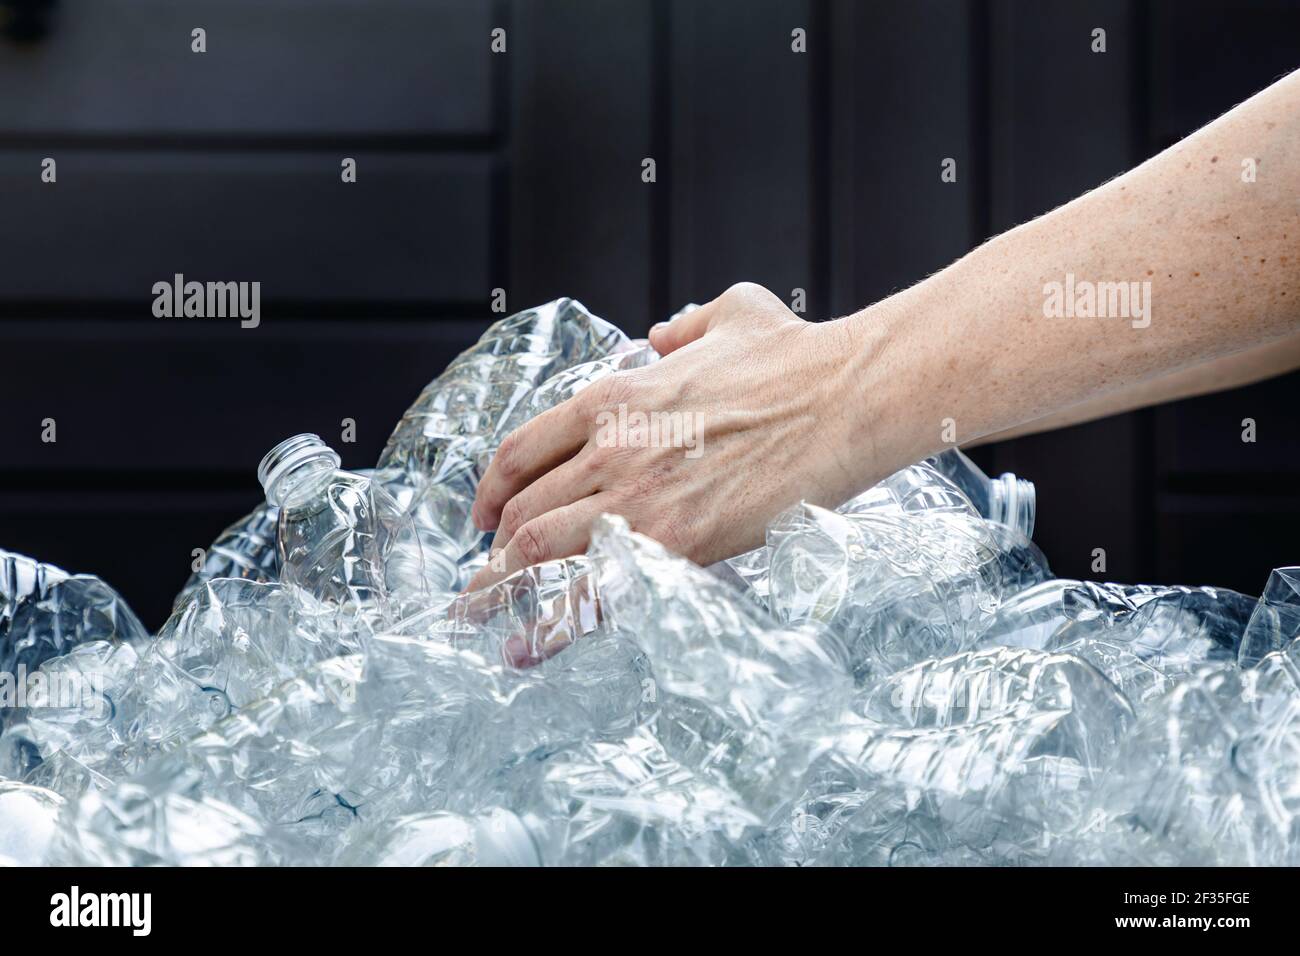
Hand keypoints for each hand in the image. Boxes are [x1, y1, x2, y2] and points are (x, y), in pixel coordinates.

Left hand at [465, 282, 866, 589]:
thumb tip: (663, 334)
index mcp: (612, 398)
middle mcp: (609, 451)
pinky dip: (550, 625)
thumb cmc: (794, 358)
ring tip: (481, 614)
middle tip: (483, 575)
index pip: (521, 452)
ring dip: (500, 587)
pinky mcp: (674, 545)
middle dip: (493, 549)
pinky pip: (593, 593)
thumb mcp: (729, 314)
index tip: (484, 513)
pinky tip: (527, 648)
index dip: (491, 490)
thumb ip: (683, 327)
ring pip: (537, 551)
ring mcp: (637, 501)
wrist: (842, 400)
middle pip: (522, 509)